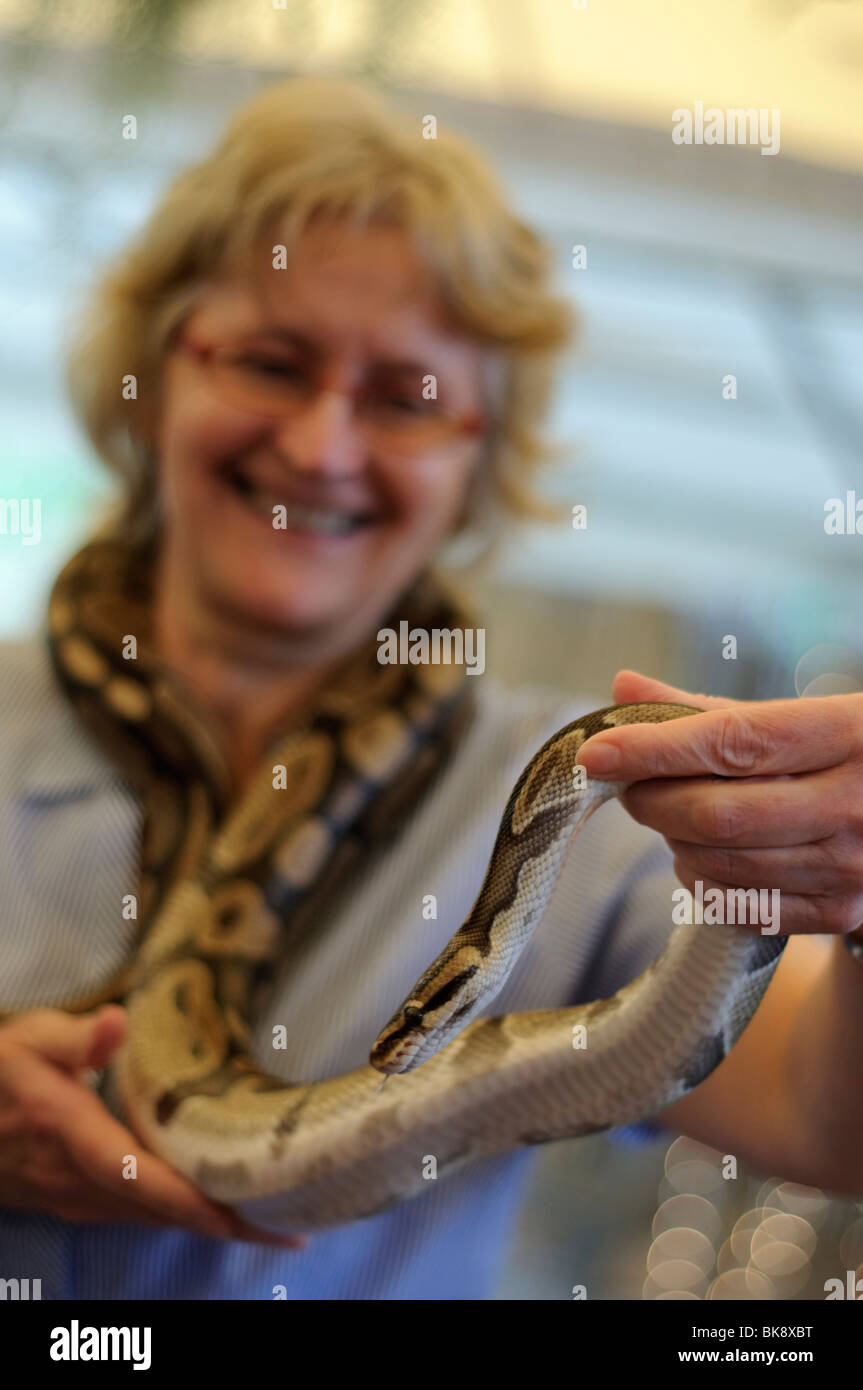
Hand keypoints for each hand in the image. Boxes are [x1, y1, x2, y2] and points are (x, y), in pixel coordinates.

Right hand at [0, 1005, 306, 1247]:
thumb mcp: (29, 1039)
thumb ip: (75, 1035)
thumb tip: (117, 1021)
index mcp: (74, 1137)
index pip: (147, 1182)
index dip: (201, 1205)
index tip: (252, 1217)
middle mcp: (77, 1179)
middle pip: (161, 1212)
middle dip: (225, 1224)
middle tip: (290, 1228)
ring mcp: (71, 1197)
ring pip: (148, 1218)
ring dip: (204, 1224)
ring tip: (264, 1220)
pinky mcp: (69, 1200)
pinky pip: (132, 1214)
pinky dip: (174, 1216)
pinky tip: (205, 1209)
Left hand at [577, 669, 862, 935]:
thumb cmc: (847, 753)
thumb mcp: (801, 716)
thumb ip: (709, 709)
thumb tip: (624, 688)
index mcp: (848, 734)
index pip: (733, 743)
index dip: (656, 749)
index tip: (596, 752)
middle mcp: (855, 804)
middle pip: (718, 814)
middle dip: (652, 800)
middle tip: (629, 785)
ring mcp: (851, 866)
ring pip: (723, 864)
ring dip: (673, 840)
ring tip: (670, 814)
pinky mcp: (841, 911)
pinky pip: (742, 907)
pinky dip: (701, 882)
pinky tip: (699, 855)